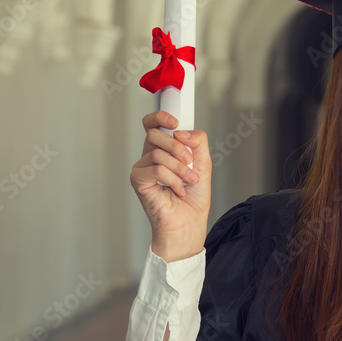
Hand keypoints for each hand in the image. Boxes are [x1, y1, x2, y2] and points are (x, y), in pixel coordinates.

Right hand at [130, 110, 211, 261]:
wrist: (188, 223)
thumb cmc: (193, 199)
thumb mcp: (203, 165)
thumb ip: (198, 143)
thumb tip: (181, 131)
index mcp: (164, 149)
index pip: (153, 124)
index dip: (161, 117)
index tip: (175, 123)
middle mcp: (150, 156)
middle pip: (155, 134)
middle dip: (178, 148)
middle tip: (190, 164)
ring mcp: (142, 168)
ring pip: (158, 153)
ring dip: (180, 169)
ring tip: (188, 182)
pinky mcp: (138, 181)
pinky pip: (155, 169)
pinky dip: (172, 180)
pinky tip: (177, 190)